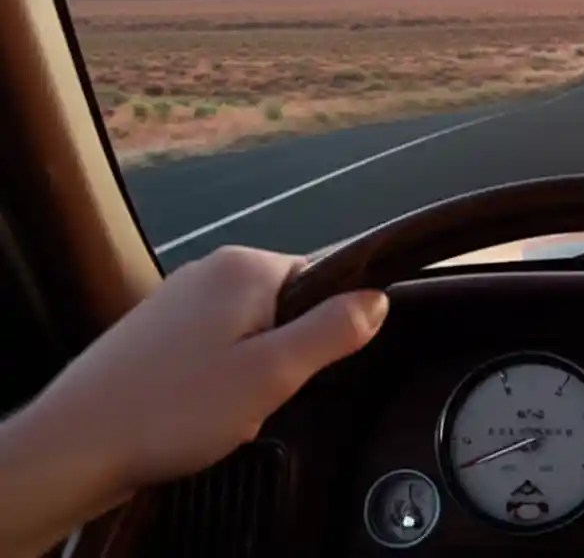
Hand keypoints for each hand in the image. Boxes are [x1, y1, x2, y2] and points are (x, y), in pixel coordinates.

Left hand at [0, 246, 387, 556]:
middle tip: (260, 396)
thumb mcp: (274, 374)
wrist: (76, 445)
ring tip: (224, 408)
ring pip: (250, 331)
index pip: (322, 279)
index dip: (324, 330)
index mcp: (245, 266)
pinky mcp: (156, 327)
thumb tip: (378, 298)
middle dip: (284, 356)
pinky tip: (197, 408)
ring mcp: (179, 296)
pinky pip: (215, 345)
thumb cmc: (179, 408)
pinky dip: (217, 378)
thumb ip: (333, 331)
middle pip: (286, 306)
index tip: (302, 371)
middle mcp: (211, 268)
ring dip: (251, 371)